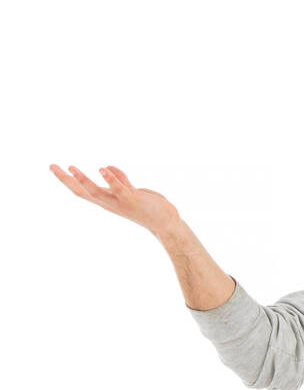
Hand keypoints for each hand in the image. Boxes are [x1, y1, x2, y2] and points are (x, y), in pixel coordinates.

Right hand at [49, 163, 182, 237]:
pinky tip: (103, 168)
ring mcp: (120, 202)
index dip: (67, 180)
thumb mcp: (129, 191)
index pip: (82, 191)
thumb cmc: (147, 207)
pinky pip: (119, 187)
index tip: (54, 167)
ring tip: (72, 167)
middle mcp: (110, 203)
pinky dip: (111, 178)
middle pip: (82, 192)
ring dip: (84, 180)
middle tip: (52, 166)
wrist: (165, 223)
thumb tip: (106, 167)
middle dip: (65, 180)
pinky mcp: (132, 199)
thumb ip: (118, 180)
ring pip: (97, 191)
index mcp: (107, 201)